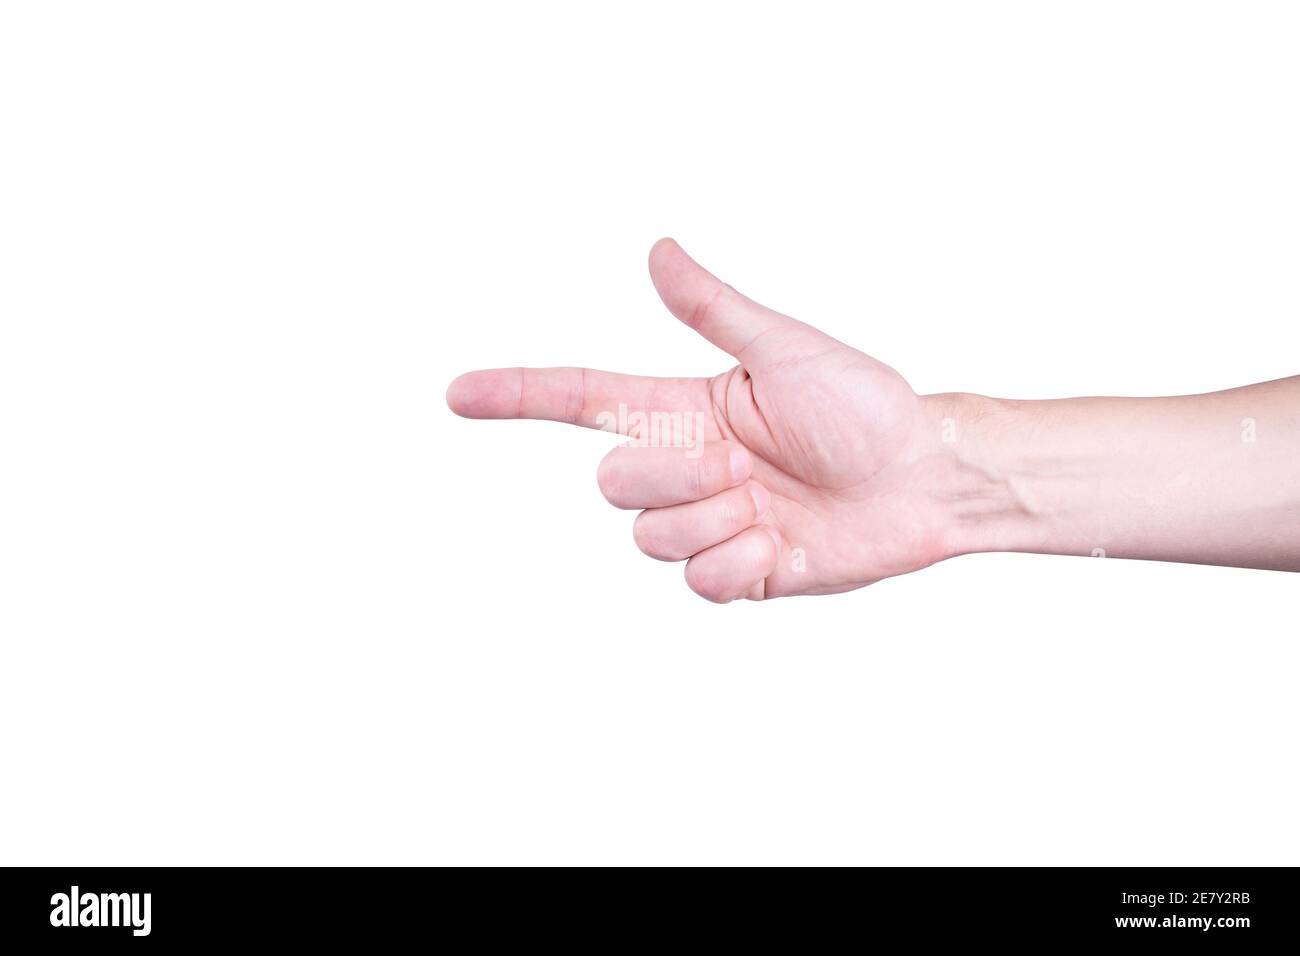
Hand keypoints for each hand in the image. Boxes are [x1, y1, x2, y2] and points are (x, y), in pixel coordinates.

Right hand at [447, 239, 963, 600]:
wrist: (924, 479)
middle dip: (671, 476)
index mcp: (685, 409)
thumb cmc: (864, 405)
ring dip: (713, 520)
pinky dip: (738, 566)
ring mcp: (709, 522)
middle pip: (614, 482)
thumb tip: (658, 249)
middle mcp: (687, 465)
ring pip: (651, 536)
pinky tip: (781, 545)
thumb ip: (714, 309)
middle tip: (741, 465)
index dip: (519, 395)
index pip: (584, 398)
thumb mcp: (787, 349)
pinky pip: (698, 583)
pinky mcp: (737, 574)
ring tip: (770, 505)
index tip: (458, 393)